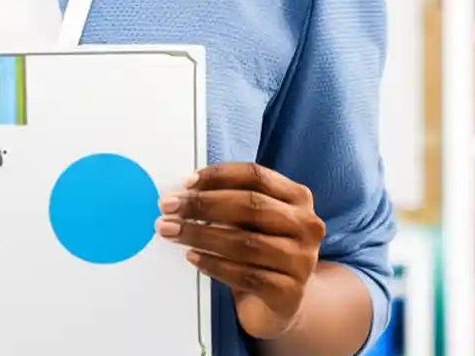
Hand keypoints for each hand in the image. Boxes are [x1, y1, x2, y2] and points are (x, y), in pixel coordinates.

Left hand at [155, 163, 324, 340]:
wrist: (282, 300)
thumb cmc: (260, 250)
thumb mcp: (250, 221)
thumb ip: (226, 202)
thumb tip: (181, 194)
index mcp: (297, 198)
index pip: (256, 176)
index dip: (218, 176)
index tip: (186, 182)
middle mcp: (306, 225)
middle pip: (250, 205)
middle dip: (202, 205)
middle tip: (169, 207)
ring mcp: (301, 260)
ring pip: (245, 242)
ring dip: (201, 235)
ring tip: (171, 232)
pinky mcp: (290, 292)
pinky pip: (245, 275)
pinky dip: (214, 265)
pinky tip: (193, 257)